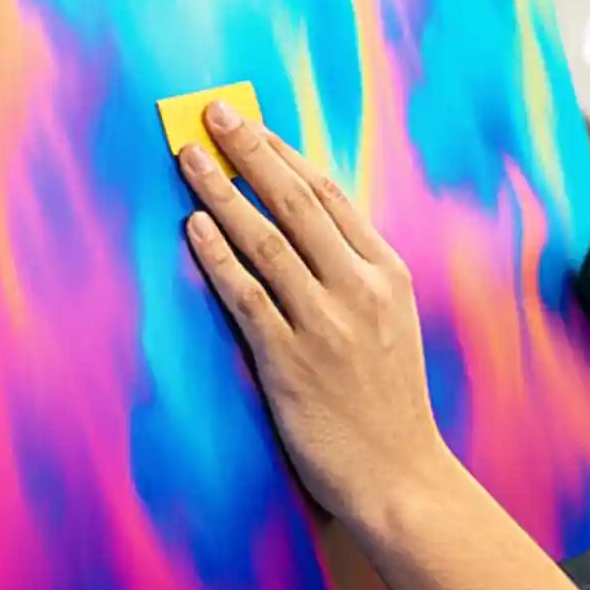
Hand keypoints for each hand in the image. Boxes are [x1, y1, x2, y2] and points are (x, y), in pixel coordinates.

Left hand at [176, 101, 452, 526]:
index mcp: (388, 273)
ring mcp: (325, 323)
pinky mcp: (290, 361)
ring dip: (222, 192)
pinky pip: (246, 295)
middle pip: (295, 201)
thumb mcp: (392, 321)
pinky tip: (193, 227)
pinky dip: (217, 256)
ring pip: (265, 239)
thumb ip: (356, 270)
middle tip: (212, 113)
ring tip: (190, 157)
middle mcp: (359, 288)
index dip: (284, 153)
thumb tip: (304, 220)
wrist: (400, 475)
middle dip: (248, 150)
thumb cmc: (389, 399)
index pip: (330, 194)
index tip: (251, 123)